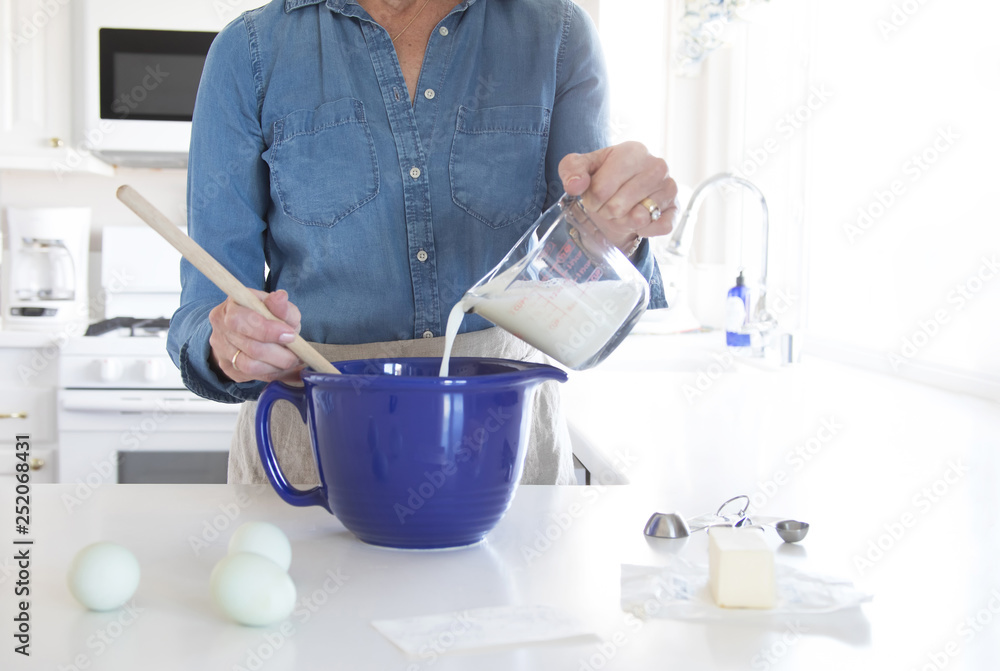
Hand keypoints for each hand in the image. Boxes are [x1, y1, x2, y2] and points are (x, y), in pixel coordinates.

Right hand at [208, 289, 303, 383]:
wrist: (246, 331)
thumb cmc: (263, 315)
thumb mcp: (275, 307)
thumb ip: (280, 305)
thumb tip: (281, 297)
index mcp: (231, 307)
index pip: (243, 320)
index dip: (268, 330)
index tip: (291, 335)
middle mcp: (222, 328)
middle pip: (250, 347)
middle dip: (280, 354)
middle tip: (298, 354)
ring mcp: (222, 350)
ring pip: (250, 366)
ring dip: (277, 366)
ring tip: (292, 361)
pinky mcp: (228, 368)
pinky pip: (253, 376)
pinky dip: (273, 373)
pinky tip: (285, 369)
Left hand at [558, 141, 677, 252]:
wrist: (625, 189)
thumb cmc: (603, 176)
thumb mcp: (581, 167)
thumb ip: (572, 170)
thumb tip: (575, 185)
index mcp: (633, 151)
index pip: (601, 189)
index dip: (592, 199)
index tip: (595, 194)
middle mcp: (657, 166)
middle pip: (617, 207)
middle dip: (606, 211)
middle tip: (609, 203)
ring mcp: (669, 188)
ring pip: (638, 219)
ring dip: (623, 221)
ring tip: (623, 210)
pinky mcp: (676, 209)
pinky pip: (659, 227)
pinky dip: (644, 230)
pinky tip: (638, 220)